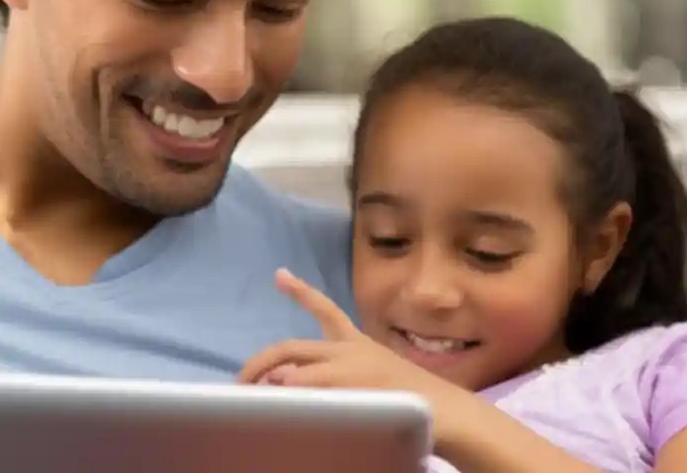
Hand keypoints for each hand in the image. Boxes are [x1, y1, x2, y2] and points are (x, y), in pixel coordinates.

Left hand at [237, 269, 456, 407]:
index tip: (279, 274)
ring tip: (253, 397)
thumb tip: (290, 379)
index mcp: (357, 343)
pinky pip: (308, 392)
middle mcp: (348, 350)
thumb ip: (339, 374)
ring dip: (270, 383)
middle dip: (260, 362)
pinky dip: (291, 395)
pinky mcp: (349, 391)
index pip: (325, 309)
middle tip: (241, 380)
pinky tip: (279, 402)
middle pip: (290, 347)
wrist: (446, 412)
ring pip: (294, 370)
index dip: (299, 292)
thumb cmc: (413, 400)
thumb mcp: (375, 376)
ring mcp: (347, 370)